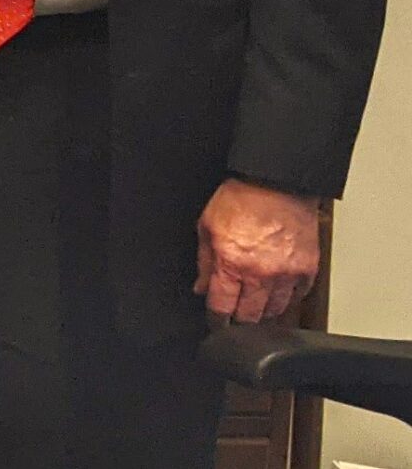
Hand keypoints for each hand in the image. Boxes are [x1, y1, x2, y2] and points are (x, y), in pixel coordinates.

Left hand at [194, 177, 321, 322]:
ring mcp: (286, 275)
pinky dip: (286, 299)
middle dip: (239, 320)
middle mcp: (259, 275)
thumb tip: (201, 287)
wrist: (276, 183)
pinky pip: (297, 297)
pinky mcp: (307, 271)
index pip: (222, 308)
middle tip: (235, 315)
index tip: (216, 325)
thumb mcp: (207, 226)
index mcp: (231, 264)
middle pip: (250, 317)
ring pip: (275, 312)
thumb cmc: (240, 199)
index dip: (216, 321)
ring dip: (263, 312)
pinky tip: (277, 293)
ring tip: (255, 306)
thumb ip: (203, 262)